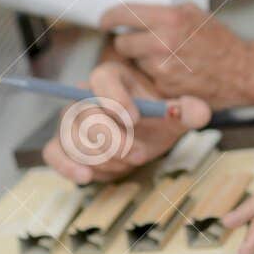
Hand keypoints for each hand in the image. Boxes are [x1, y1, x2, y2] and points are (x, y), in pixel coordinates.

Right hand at [41, 58, 209, 185]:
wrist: (145, 136)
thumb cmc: (157, 118)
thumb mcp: (177, 113)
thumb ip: (188, 110)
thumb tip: (200, 113)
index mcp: (112, 77)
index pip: (102, 79)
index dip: (115, 99)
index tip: (135, 118)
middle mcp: (84, 95)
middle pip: (86, 114)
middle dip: (113, 140)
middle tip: (138, 153)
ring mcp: (71, 120)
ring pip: (74, 138)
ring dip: (103, 158)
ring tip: (128, 162)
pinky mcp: (63, 144)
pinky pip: (53, 153)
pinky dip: (67, 166)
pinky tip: (87, 177)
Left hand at [99, 2, 253, 107]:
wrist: (241, 71)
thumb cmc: (218, 40)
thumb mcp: (193, 13)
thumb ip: (163, 12)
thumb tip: (132, 12)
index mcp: (169, 18)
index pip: (123, 14)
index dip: (109, 18)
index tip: (105, 22)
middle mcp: (162, 42)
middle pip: (122, 44)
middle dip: (128, 43)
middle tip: (140, 43)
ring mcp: (162, 68)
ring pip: (135, 62)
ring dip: (143, 60)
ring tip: (167, 58)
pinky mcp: (164, 88)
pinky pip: (148, 79)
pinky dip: (155, 76)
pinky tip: (175, 72)